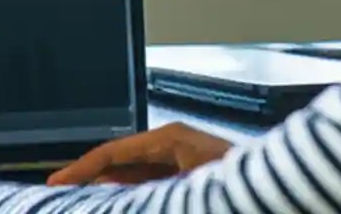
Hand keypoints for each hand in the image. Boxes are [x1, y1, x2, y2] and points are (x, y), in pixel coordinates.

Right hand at [47, 123, 231, 185]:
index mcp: (171, 138)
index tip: (57, 183)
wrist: (283, 190)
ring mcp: (185, 159)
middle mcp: (176, 143)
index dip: (81, 169)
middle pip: (122, 160)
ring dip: (110, 187)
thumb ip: (143, 192)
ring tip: (83, 201)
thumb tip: (109, 190)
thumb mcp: (186, 191)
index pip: (113, 151)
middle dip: (91, 178)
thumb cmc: (245, 188)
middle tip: (62, 195)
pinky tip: (118, 202)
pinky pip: (153, 182)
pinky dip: (132, 192)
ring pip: (136, 173)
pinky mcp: (193, 176)